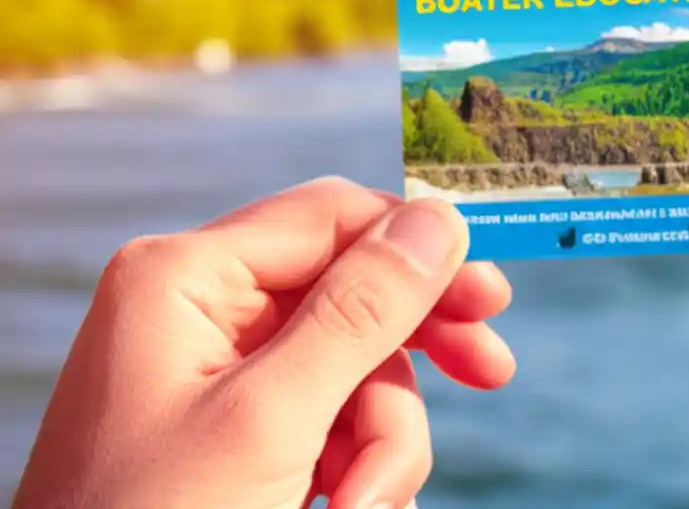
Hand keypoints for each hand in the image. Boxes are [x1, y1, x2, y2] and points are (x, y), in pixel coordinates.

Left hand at [14, 177, 515, 508]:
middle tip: (490, 371)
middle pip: (354, 298)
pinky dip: (358, 471)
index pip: (333, 218)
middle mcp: (202, 315)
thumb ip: (360, 311)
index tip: (493, 297)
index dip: (420, 249)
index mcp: (186, 279)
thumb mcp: (273, 418)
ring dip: (381, 445)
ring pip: (356, 374)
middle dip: (410, 361)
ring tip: (359, 507)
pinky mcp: (240, 436)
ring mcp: (220, 378)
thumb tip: (438, 220)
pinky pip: (335, 424)